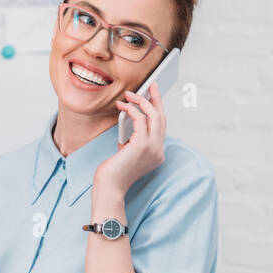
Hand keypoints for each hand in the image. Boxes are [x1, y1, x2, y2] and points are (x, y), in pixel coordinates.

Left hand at [95, 80, 166, 196]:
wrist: (110, 187)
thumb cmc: (114, 171)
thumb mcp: (127, 151)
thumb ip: (132, 137)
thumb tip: (130, 117)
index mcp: (157, 152)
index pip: (161, 125)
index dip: (158, 108)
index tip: (153, 95)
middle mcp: (159, 150)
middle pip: (162, 117)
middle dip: (156, 98)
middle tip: (150, 85)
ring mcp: (153, 148)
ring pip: (154, 116)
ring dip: (141, 101)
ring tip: (130, 94)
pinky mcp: (142, 146)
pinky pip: (141, 120)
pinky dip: (132, 110)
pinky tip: (123, 106)